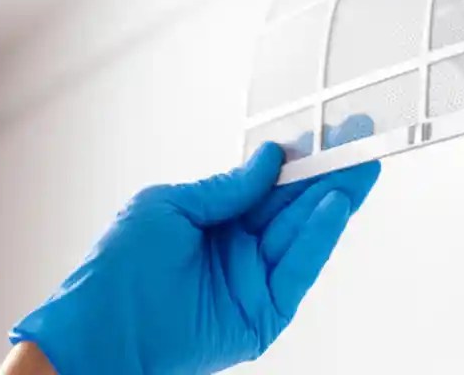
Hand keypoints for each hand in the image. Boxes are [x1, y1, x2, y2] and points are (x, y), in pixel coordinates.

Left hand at [10, 119, 379, 374]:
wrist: (99, 334)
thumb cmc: (114, 273)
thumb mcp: (167, 206)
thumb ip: (225, 187)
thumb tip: (270, 159)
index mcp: (215, 221)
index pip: (271, 184)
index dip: (302, 158)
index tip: (331, 130)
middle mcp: (240, 250)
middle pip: (296, 205)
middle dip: (331, 172)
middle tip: (364, 139)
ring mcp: (254, 282)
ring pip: (304, 233)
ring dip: (335, 197)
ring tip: (359, 165)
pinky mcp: (264, 315)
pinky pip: (298, 271)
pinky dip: (319, 238)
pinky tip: (334, 206)